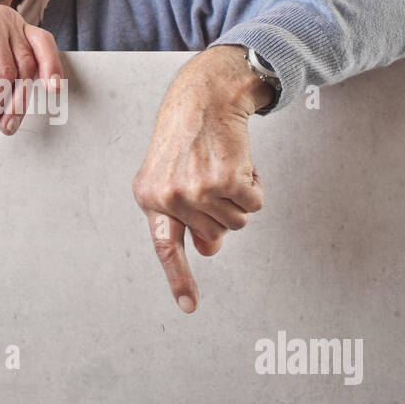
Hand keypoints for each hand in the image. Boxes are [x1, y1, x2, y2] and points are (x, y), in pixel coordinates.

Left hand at [131, 45, 271, 312]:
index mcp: (150, 197)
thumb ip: (183, 215)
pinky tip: (239, 162)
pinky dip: (255, 186)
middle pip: (214, 236)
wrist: (205, 97)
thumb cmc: (187, 136)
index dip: (179, 278)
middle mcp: (170, 197)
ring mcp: (197, 191)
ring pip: (237, 223)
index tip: (189, 306)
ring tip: (223, 167)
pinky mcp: (227, 181)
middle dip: (222, 213)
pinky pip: (254, 205)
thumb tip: (207, 250)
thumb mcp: (169, 175)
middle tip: (213, 178)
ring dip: (239, 198)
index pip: (164, 247)